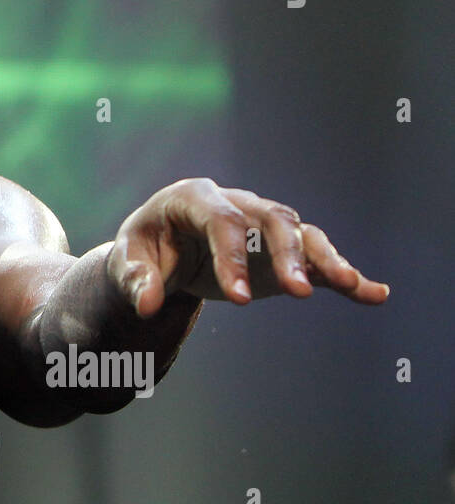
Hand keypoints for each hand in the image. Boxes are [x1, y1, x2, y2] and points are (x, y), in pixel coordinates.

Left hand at [107, 177, 389, 316]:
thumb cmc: (146, 249)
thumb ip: (135, 280)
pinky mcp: (280, 249)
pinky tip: (373, 294)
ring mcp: (263, 224)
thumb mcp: (129, 260)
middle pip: (272, 220)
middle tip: (297, 292)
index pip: (222, 222)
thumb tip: (146, 306)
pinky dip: (342, 273)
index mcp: (195, 197)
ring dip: (325, 258)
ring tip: (350, 285)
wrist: (162, 249)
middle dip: (286, 254)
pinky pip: (316, 255)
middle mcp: (238, 203)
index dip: (231, 257)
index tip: (239, 298)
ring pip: (301, 232)